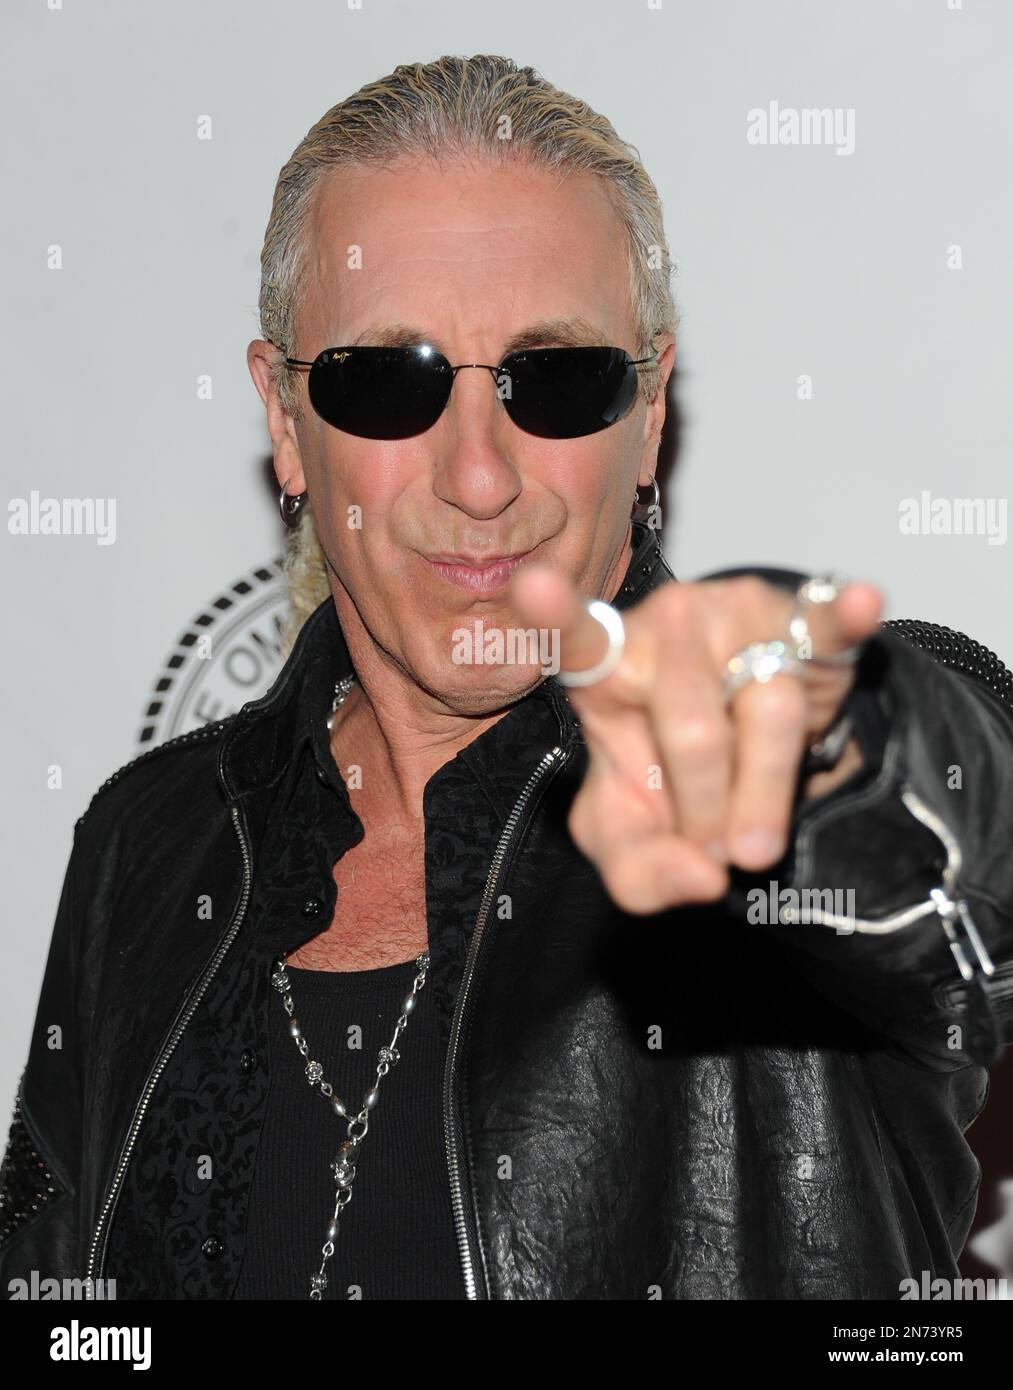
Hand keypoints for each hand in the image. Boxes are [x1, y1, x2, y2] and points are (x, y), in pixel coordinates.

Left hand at [510, 567, 883, 914]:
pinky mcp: (802, 621)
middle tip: (717, 850)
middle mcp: (666, 628)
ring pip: (769, 714)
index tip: (534, 587)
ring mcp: (736, 617)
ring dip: (767, 793)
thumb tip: (703, 875)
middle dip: (709, 812)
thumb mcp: (630, 837)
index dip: (556, 616)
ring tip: (758, 835)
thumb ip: (638, 872)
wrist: (744, 747)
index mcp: (607, 668)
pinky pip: (828, 624)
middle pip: (694, 731)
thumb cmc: (666, 777)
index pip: (578, 641)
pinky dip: (848, 619)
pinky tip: (864, 603)